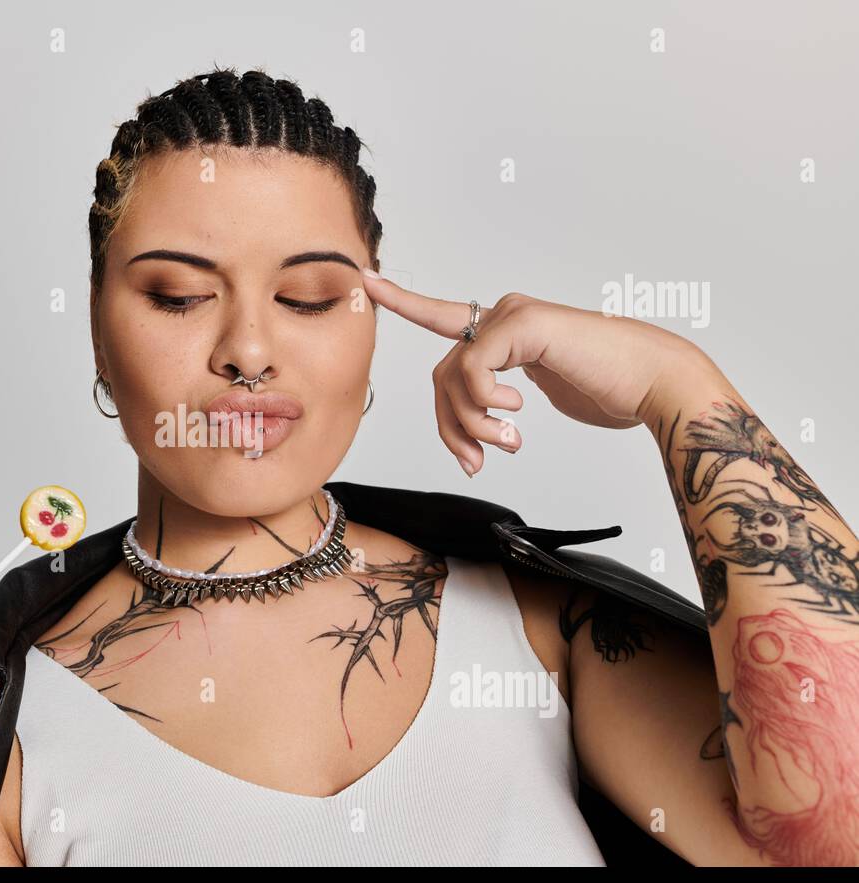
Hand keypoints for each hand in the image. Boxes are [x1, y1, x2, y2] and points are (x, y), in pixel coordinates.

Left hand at [361, 275, 714, 475]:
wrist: (653, 383)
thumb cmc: (606, 391)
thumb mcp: (533, 401)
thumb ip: (491, 404)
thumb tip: (465, 434)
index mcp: (508, 331)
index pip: (443, 316)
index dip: (405, 302)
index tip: (368, 282)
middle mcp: (505, 316)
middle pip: (443, 374)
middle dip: (451, 426)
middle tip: (474, 462)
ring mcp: (513, 315)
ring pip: (452, 376)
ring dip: (471, 423)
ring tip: (507, 442)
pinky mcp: (522, 325)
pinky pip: (471, 369)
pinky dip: (484, 401)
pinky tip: (516, 412)